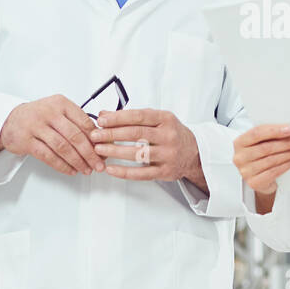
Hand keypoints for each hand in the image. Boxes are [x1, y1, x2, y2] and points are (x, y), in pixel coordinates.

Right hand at [0, 94, 104, 175]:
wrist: (11, 120)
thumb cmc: (39, 116)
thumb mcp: (59, 111)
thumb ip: (77, 122)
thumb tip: (100, 140)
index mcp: (61, 103)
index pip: (84, 121)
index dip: (96, 138)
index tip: (104, 150)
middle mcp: (49, 112)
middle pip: (75, 136)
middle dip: (89, 153)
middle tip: (98, 164)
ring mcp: (36, 126)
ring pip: (62, 147)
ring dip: (77, 161)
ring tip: (86, 169)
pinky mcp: (26, 140)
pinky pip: (48, 156)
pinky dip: (61, 165)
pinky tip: (70, 170)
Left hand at [86, 108, 201, 183]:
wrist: (194, 153)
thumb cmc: (171, 134)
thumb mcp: (157, 120)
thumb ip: (132, 117)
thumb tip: (105, 115)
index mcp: (166, 119)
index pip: (139, 116)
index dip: (118, 118)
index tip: (102, 120)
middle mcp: (168, 136)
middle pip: (136, 134)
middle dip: (112, 134)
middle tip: (95, 135)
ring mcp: (168, 155)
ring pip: (137, 153)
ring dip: (115, 151)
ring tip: (99, 149)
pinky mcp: (165, 172)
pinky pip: (141, 173)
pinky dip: (124, 172)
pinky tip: (111, 169)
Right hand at [232, 124, 289, 199]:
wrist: (258, 179)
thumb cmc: (260, 156)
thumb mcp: (261, 143)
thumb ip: (270, 135)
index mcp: (240, 142)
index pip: (257, 133)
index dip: (275, 130)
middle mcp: (240, 157)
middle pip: (267, 147)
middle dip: (288, 143)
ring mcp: (246, 171)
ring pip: (272, 159)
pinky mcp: (254, 182)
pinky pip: (274, 172)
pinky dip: (287, 164)